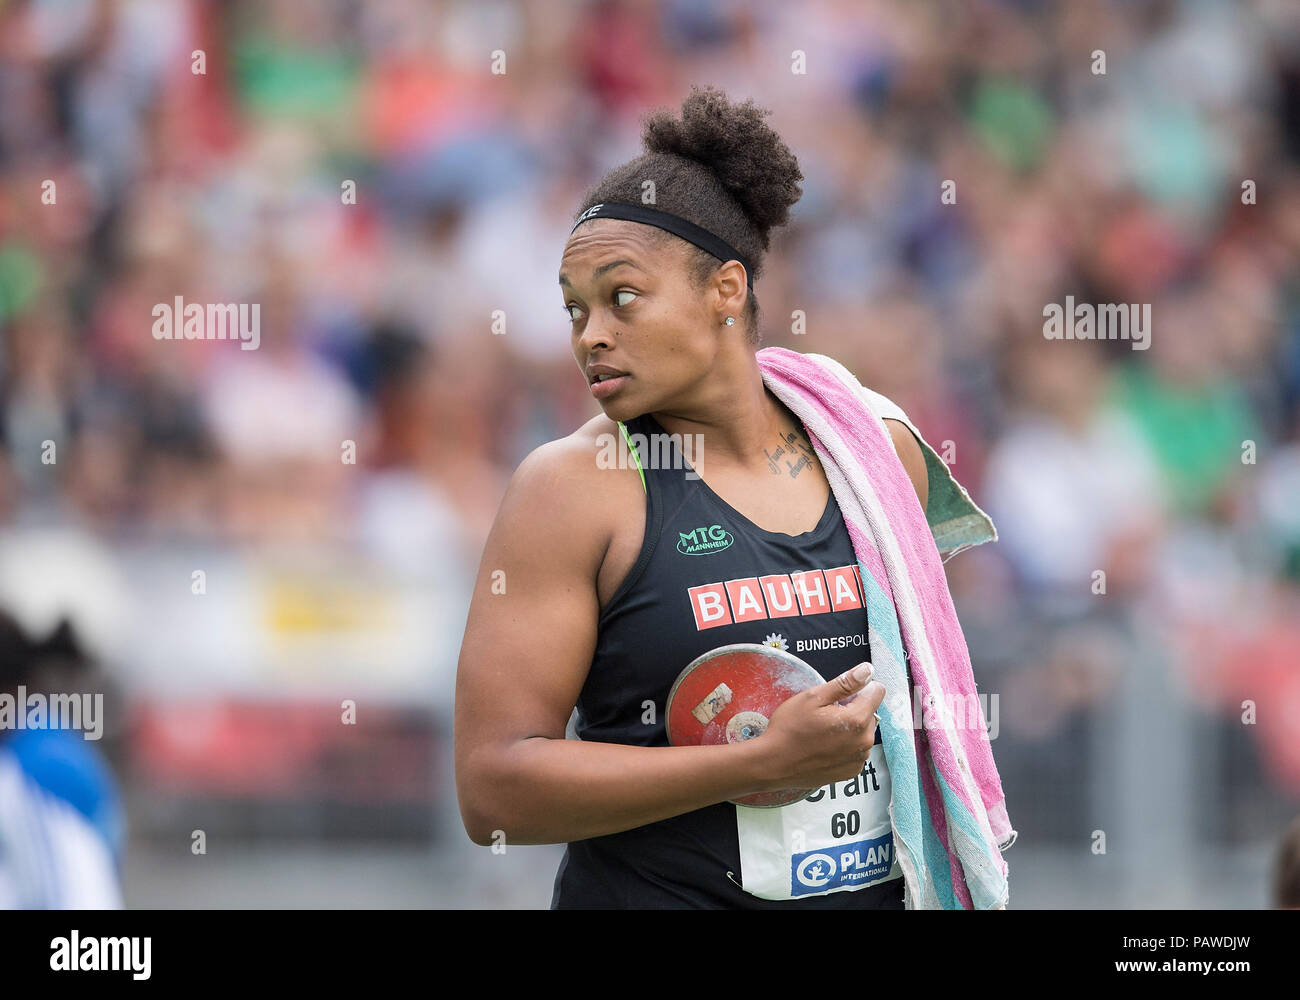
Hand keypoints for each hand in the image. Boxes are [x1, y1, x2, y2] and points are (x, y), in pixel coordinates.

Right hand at [754, 662, 884, 792]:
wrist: (774, 764)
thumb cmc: (790, 729)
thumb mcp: (813, 697)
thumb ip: (845, 683)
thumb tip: (867, 670)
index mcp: (857, 720)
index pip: (877, 692)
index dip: (859, 688)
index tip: (841, 694)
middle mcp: (864, 741)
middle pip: (869, 712)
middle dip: (852, 709)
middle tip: (825, 714)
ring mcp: (858, 759)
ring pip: (863, 732)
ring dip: (850, 728)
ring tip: (823, 732)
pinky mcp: (851, 772)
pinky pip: (856, 751)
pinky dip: (845, 746)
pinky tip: (824, 746)